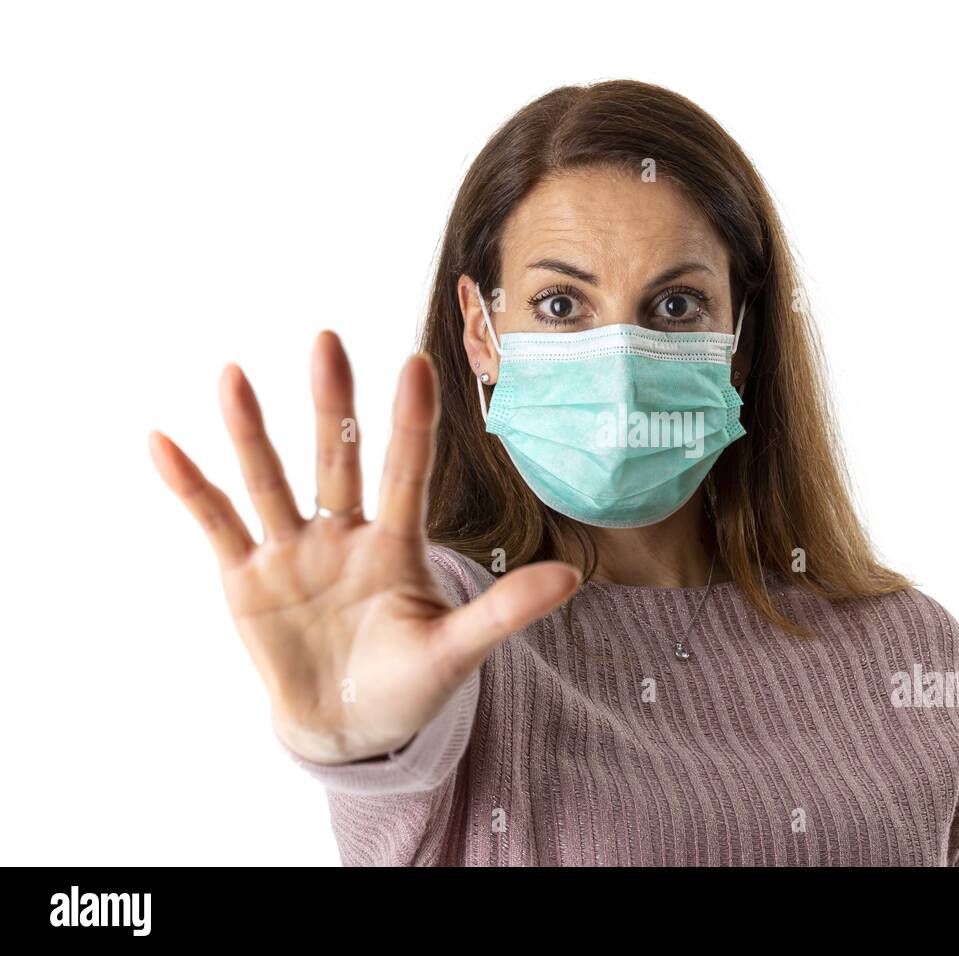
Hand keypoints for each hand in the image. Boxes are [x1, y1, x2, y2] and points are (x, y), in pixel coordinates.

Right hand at [149, 332, 579, 763]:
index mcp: (398, 544)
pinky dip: (189, 485)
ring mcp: (293, 550)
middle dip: (332, 403)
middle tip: (327, 339)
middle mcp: (344, 533)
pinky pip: (215, 522)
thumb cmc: (409, 684)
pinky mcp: (246, 576)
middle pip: (338, 457)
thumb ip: (505, 611)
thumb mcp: (456, 651)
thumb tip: (573, 577)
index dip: (410, 423)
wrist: (349, 726)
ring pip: (271, 479)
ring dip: (251, 430)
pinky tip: (162, 442)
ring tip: (234, 374)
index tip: (417, 363)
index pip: (406, 471)